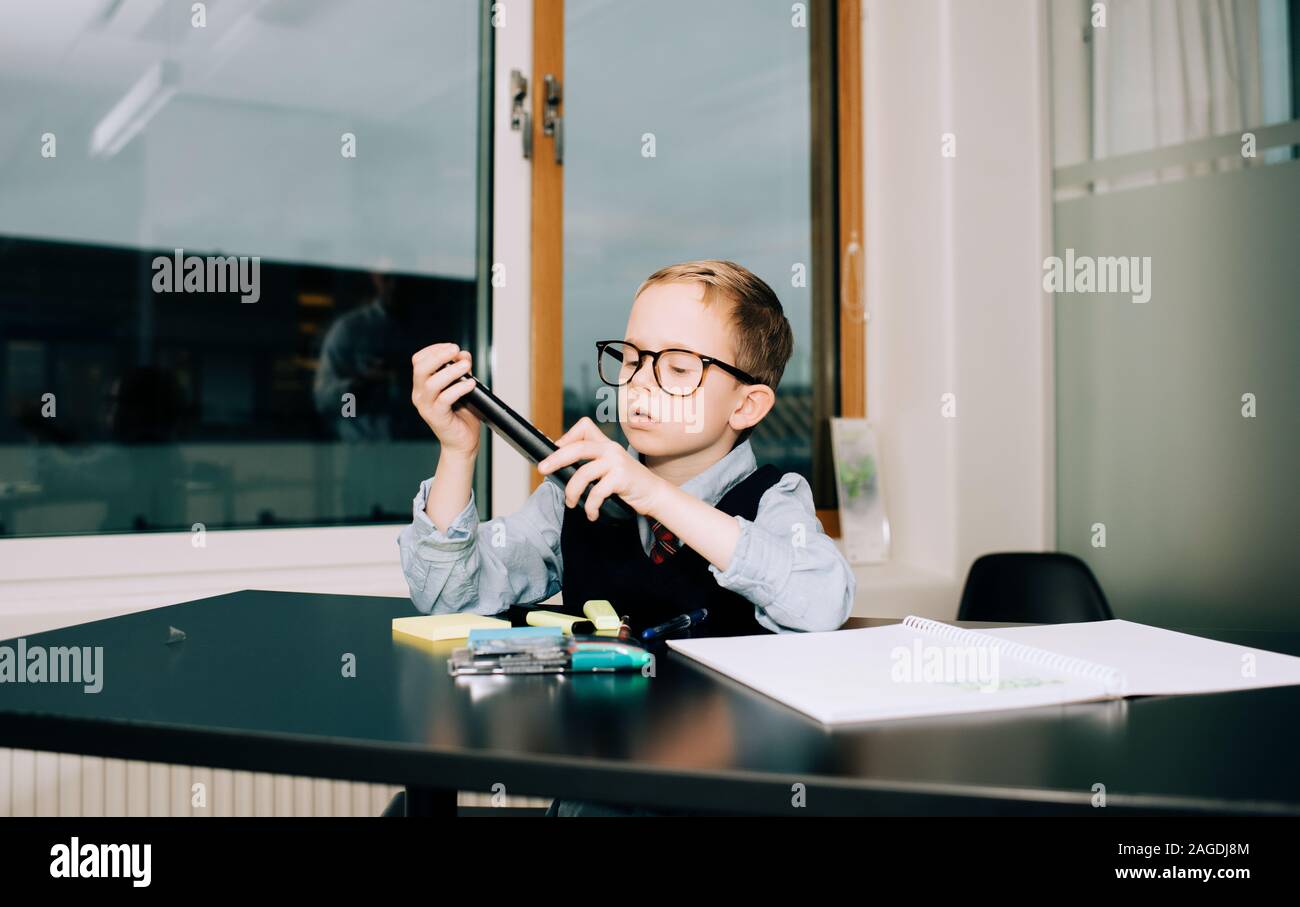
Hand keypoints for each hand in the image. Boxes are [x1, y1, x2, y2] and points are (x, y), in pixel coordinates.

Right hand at [410, 343, 479, 455]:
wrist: (462, 441)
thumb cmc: (461, 414)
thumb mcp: (462, 386)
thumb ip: (462, 370)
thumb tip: (463, 355)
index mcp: (422, 385)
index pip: (419, 360)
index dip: (434, 349)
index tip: (452, 347)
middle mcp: (420, 394)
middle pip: (420, 368)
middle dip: (439, 355)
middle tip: (456, 349)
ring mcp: (426, 406)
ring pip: (432, 383)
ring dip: (451, 371)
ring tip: (467, 366)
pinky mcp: (436, 417)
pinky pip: (445, 399)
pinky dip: (458, 389)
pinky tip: (470, 384)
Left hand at [538, 417, 667, 520]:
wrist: (654, 494)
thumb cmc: (628, 483)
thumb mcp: (610, 467)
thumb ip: (592, 463)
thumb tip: (560, 468)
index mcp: (605, 444)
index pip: (584, 427)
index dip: (567, 435)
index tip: (555, 450)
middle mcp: (610, 449)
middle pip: (577, 448)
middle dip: (556, 459)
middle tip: (543, 470)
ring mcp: (616, 462)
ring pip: (583, 473)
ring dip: (572, 492)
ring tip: (571, 503)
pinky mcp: (621, 477)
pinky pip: (596, 492)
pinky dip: (590, 506)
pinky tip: (592, 513)